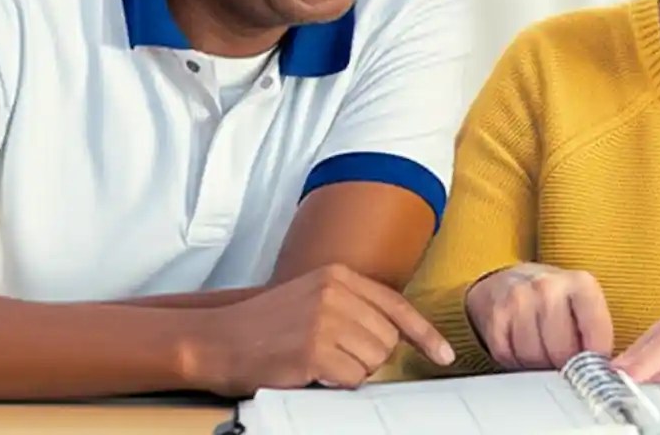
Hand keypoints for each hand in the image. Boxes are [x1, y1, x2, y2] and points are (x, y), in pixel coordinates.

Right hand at [186, 264, 453, 394]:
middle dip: (367, 357)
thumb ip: (353, 307)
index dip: (424, 335)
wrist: (215, 339)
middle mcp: (335, 292)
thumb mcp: (312, 298)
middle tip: (331, 356)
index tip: (443, 355)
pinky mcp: (313, 350)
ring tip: (316, 361)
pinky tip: (309, 372)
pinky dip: (334, 383)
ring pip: (372, 362)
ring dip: (350, 372)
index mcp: (338, 276)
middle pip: (387, 340)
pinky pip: (350, 379)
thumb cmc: (263, 326)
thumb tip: (394, 336)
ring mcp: (324, 319)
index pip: (396, 306)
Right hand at [465, 263, 613, 370]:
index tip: (593, 364)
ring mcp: (519, 299)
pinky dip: (516, 360)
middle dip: (564, 364)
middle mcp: (548, 286)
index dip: (595, 359)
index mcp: (580, 283)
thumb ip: (597, 334)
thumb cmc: (554, 301)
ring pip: (534, 357)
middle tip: (563, 357)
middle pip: (562, 351)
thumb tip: (605, 371)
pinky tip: (522, 346)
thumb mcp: (583, 306)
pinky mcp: (495, 315)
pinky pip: (509, 356)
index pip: (596, 336)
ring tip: (542, 349)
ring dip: (538, 363)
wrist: (508, 281)